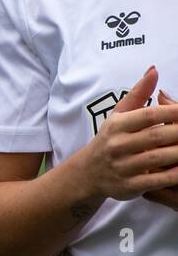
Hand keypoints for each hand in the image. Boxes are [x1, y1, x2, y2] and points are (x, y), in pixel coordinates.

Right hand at [75, 66, 177, 203]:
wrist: (86, 173)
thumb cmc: (109, 139)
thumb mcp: (118, 115)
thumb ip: (138, 93)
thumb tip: (154, 70)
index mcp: (117, 125)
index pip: (148, 115)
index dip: (173, 111)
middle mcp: (118, 145)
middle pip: (158, 135)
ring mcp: (123, 166)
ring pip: (159, 157)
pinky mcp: (130, 186)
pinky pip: (157, 180)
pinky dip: (174, 175)